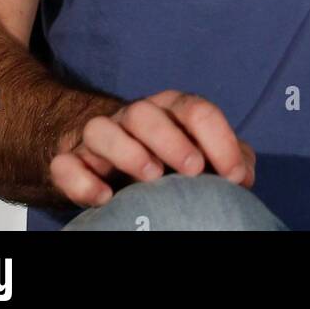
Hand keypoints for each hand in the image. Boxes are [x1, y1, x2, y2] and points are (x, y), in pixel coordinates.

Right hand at [49, 91, 256, 207]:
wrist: (102, 154)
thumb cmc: (163, 154)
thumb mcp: (198, 151)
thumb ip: (226, 156)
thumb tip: (244, 172)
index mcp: (169, 111)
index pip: (194, 110)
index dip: (219, 138)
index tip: (235, 175)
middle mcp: (133, 117)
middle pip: (146, 112)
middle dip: (171, 139)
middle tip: (194, 170)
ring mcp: (100, 137)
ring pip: (101, 128)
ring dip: (125, 150)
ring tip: (151, 178)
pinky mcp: (72, 160)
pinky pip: (65, 163)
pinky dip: (80, 178)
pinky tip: (102, 198)